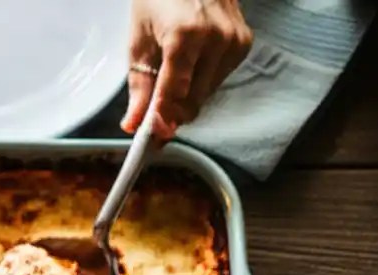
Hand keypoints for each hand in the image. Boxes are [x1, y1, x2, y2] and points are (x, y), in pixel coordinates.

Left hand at [123, 0, 251, 139]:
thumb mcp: (140, 38)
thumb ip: (139, 85)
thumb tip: (133, 123)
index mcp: (185, 35)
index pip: (174, 91)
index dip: (162, 118)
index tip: (152, 137)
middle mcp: (216, 39)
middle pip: (193, 100)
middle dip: (173, 113)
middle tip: (154, 120)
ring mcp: (234, 41)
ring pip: (207, 93)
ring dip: (187, 97)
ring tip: (171, 77)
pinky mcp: (243, 44)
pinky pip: (219, 79)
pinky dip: (202, 81)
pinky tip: (191, 64)